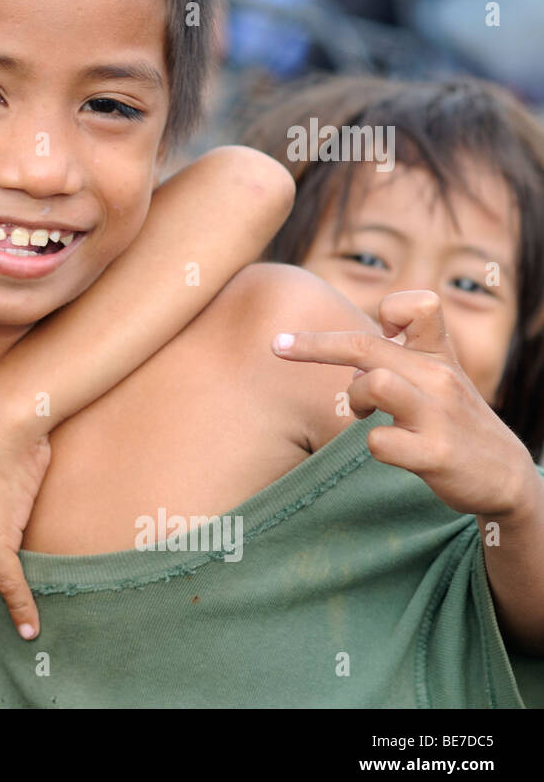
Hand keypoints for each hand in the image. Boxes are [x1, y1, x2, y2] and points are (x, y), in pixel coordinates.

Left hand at [272, 290, 537, 518]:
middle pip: (364, 343)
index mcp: (438, 354)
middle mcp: (439, 377)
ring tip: (361, 412)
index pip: (419, 305)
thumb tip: (349, 359)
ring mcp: (437, 414)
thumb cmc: (453, 420)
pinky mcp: (435, 453)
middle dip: (312, 345)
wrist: (505, 476)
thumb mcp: (437, 376)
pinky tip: (389, 448)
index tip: (379, 326)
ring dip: (354, 397)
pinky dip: (373, 444)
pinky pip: (378, 441)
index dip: (391, 308)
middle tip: (277, 347)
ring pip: (374, 383)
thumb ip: (397, 357)